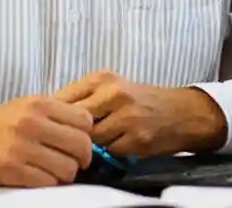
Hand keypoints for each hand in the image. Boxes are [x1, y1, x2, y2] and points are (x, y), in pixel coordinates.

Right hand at [0, 95, 94, 186]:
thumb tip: (89, 126)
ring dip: (64, 174)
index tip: (78, 142)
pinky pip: (47, 182)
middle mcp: (32, 122)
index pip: (85, 120)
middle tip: (72, 162)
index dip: (86, 134)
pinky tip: (38, 177)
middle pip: (81, 145)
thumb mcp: (26, 107)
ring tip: (53, 170)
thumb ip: (56, 113)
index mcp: (39, 103)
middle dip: (81, 158)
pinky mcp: (11, 169)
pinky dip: (47, 183)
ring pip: (67, 168)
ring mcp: (21, 146)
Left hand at [55, 70, 228, 157]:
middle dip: (71, 132)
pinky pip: (109, 151)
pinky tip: (119, 144)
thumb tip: (48, 112)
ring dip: (90, 144)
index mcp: (103, 78)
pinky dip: (110, 151)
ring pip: (89, 139)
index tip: (50, 125)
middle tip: (72, 138)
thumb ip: (84, 98)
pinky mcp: (136, 138)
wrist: (182, 112)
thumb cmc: (142, 101)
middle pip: (73, 120)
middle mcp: (114, 93)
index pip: (61, 99)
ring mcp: (126, 116)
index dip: (53, 116)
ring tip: (99, 141)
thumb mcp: (112, 88)